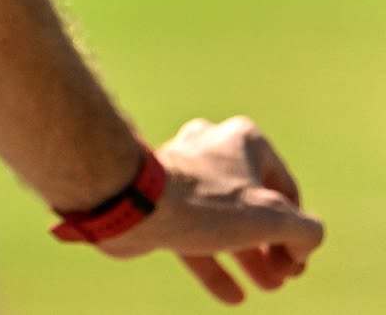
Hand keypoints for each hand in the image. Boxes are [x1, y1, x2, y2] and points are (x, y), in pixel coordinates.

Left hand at [99, 116, 324, 303]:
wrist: (133, 203)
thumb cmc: (205, 202)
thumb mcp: (273, 218)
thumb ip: (304, 231)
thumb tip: (302, 245)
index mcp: (244, 141)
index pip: (286, 192)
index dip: (296, 231)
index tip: (294, 263)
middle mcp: (212, 149)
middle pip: (254, 206)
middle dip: (272, 246)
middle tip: (282, 278)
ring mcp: (183, 175)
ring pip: (224, 221)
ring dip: (248, 256)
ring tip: (267, 287)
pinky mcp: (160, 202)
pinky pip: (194, 235)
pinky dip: (214, 263)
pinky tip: (232, 296)